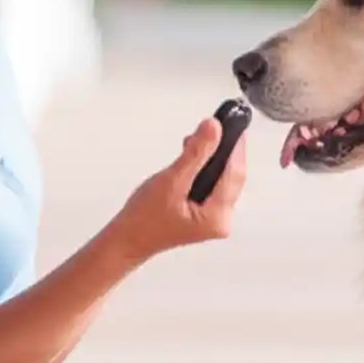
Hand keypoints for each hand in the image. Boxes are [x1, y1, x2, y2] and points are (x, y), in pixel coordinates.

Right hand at [107, 116, 247, 262]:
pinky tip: (192, 157)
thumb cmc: (144, 218)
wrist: (127, 239)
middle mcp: (221, 220)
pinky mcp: (205, 214)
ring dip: (212, 158)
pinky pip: (213, 185)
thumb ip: (195, 153)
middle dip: (223, 150)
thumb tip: (213, 128)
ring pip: (223, 179)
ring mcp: (214, 218)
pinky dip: (204, 169)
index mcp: (217, 216)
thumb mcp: (171, 180)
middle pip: (232, 176)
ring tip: (197, 140)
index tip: (234, 123)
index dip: (236, 145)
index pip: (235, 173)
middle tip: (216, 125)